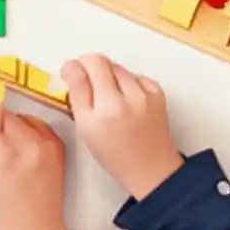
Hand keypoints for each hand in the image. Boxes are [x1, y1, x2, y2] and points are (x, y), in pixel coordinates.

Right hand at [64, 55, 182, 200]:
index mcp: (104, 109)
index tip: (71, 74)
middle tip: (89, 86)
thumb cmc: (113, 153)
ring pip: (118, 67)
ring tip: (109, 98)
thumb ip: (77, 94)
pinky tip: (127, 100)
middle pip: (101, 61)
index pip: (85, 67)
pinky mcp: (158, 93)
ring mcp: (145, 94)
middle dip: (90, 69)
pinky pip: (136, 76)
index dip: (74, 67)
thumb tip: (72, 66)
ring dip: (109, 76)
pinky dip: (129, 83)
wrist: (150, 167)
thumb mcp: (85, 128)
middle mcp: (126, 98)